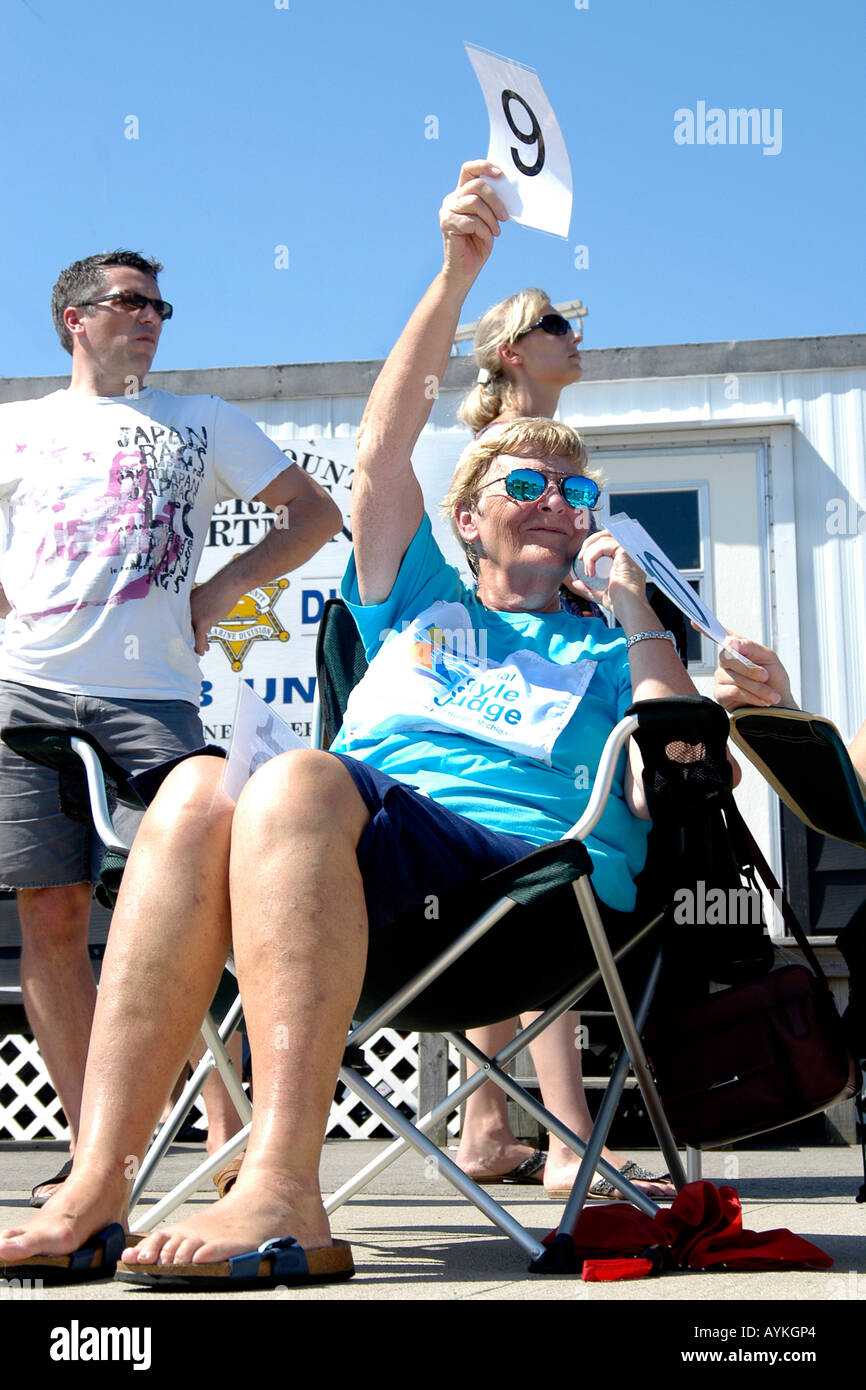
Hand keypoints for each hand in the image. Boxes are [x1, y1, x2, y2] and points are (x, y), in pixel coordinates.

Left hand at [189, 579, 232, 656]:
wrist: (229, 584)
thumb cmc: (221, 589)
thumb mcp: (206, 599)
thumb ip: (201, 609)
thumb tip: (204, 623)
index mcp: (184, 603)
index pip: (180, 621)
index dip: (183, 631)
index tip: (186, 638)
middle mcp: (185, 610)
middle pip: (183, 630)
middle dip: (188, 640)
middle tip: (191, 647)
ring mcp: (193, 616)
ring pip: (191, 635)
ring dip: (196, 645)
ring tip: (201, 650)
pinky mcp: (202, 622)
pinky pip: (199, 638)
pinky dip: (200, 646)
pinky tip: (202, 652)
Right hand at [439, 160, 508, 283]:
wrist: (465, 270)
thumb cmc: (478, 244)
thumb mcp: (489, 220)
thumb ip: (491, 203)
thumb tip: (506, 187)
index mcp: (461, 194)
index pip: (469, 170)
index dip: (483, 166)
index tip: (500, 173)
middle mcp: (452, 199)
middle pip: (476, 185)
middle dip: (495, 200)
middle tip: (505, 216)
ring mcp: (447, 211)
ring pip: (474, 202)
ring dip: (490, 218)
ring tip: (496, 231)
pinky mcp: (446, 224)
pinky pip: (471, 221)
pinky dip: (483, 230)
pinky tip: (486, 239)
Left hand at [571, 528, 646, 621]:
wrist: (629, 610)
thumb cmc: (621, 605)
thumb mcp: (600, 593)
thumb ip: (589, 587)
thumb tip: (576, 582)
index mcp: (626, 559)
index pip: (609, 540)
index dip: (593, 544)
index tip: (581, 559)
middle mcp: (630, 552)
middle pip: (606, 533)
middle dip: (589, 542)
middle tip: (580, 558)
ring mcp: (629, 551)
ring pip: (603, 538)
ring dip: (589, 551)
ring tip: (586, 569)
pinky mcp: (626, 552)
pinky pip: (604, 545)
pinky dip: (592, 556)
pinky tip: (590, 572)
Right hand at [714, 634, 794, 709]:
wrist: (781, 706)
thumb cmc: (775, 681)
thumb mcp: (769, 658)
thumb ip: (750, 647)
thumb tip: (731, 642)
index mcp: (738, 649)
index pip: (721, 635)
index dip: (707, 629)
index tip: (695, 622)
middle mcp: (727, 662)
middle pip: (729, 657)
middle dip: (750, 669)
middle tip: (765, 676)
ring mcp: (721, 677)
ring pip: (734, 677)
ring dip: (757, 687)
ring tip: (771, 696)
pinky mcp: (720, 694)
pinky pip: (733, 691)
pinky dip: (751, 696)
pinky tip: (762, 701)